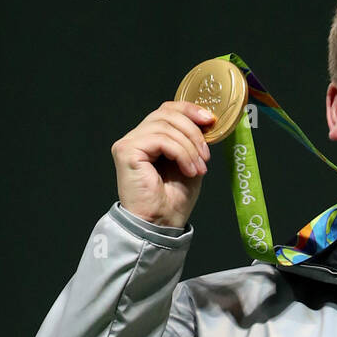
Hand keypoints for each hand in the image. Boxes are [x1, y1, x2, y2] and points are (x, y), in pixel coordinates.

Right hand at [111, 101, 214, 228]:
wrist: (162, 226)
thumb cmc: (173, 202)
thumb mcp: (190, 164)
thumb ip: (191, 142)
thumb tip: (205, 122)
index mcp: (149, 139)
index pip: (167, 110)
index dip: (189, 110)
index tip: (211, 121)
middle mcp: (136, 138)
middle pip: (166, 113)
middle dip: (193, 132)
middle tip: (206, 156)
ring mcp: (129, 143)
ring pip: (165, 126)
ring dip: (189, 147)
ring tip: (199, 169)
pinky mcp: (126, 151)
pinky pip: (161, 139)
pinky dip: (181, 153)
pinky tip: (188, 170)